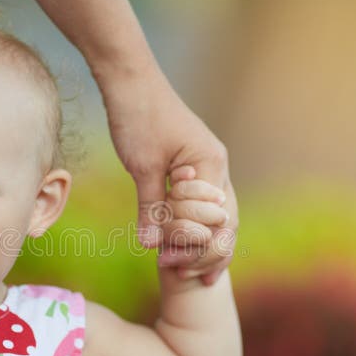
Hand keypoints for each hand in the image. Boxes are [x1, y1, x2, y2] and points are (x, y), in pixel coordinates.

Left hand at [100, 75, 237, 283]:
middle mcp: (217, 166)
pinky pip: (200, 201)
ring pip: (215, 213)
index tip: (173, 266)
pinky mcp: (190, 164)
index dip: (199, 247)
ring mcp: (207, 165)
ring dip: (203, 240)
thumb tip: (152, 248)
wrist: (129, 80)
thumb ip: (151, 208)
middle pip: (225, 220)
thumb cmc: (138, 116)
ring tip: (189, 269)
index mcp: (212, 165)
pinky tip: (181, 241)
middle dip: (208, 251)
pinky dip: (192, 223)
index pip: (218, 220)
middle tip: (187, 276)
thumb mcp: (142, 167)